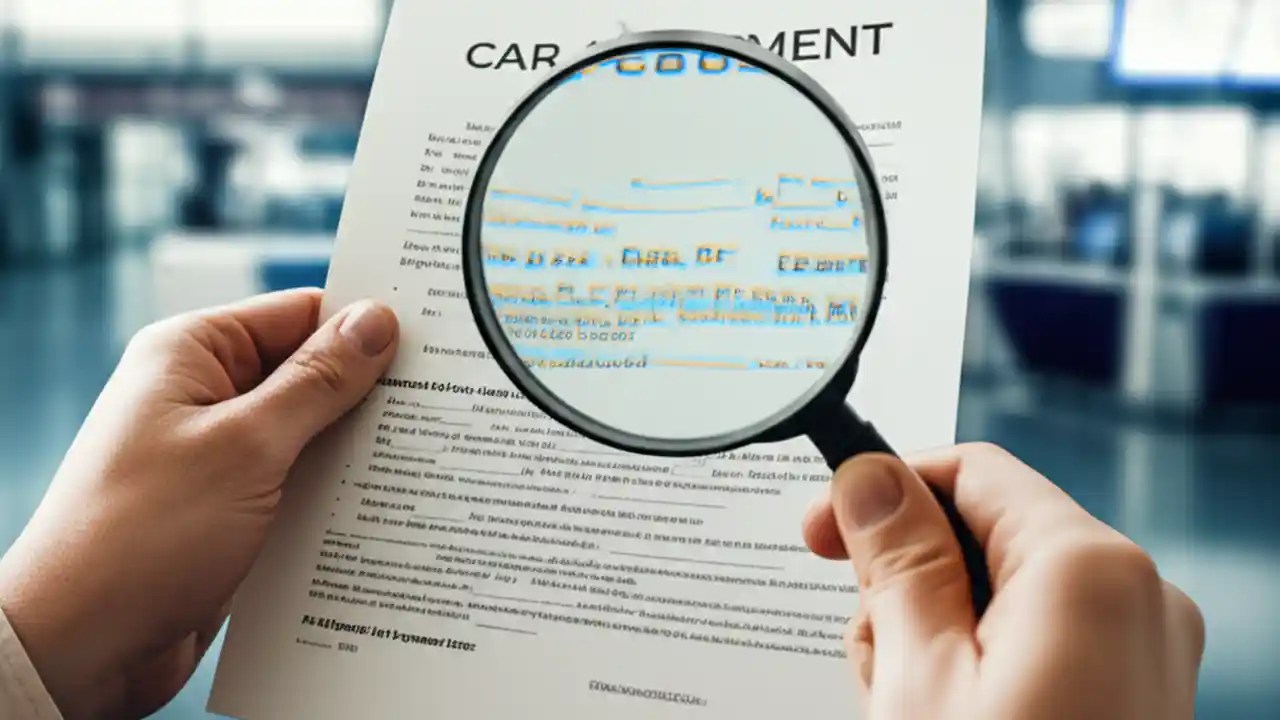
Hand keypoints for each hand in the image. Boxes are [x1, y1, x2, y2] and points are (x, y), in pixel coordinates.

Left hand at [0, 289, 398, 718]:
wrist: (80, 648)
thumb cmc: (142, 536)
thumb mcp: (246, 447)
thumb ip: (318, 382)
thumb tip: (376, 322)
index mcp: (192, 353)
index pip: (300, 314)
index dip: (366, 325)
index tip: (435, 342)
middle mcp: (203, 396)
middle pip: (311, 374)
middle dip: (370, 395)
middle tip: (446, 405)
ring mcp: (217, 455)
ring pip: (311, 435)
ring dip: (357, 451)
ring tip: (426, 459)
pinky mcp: (230, 509)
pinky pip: (298, 485)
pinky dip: (336, 494)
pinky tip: (384, 508)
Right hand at [803, 444, 1204, 719]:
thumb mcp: (921, 679)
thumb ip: (897, 560)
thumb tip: (870, 476)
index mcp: (1089, 571)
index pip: (973, 472)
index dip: (886, 488)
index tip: (823, 527)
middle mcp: (1135, 601)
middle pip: (986, 537)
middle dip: (908, 585)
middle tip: (872, 661)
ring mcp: (1140, 654)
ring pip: (1002, 598)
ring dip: (933, 639)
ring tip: (906, 714)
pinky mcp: (1128, 699)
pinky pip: (1037, 647)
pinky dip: (976, 673)